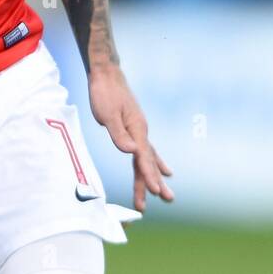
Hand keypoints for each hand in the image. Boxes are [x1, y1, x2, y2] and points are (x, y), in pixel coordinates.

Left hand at [87, 65, 173, 212]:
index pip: (144, 157)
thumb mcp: (107, 113)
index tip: (155, 191)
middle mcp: (141, 131)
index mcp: (136, 129)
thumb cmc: (104, 93)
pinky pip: (146, 151)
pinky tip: (162, 171)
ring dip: (154, 177)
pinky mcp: (134, 129)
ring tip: (165, 194)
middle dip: (155, 182)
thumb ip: (118, 134)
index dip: (149, 175)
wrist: (106, 74)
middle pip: (149, 162)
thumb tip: (130, 151)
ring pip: (148, 159)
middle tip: (168, 200)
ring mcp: (139, 130)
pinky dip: (153, 163)